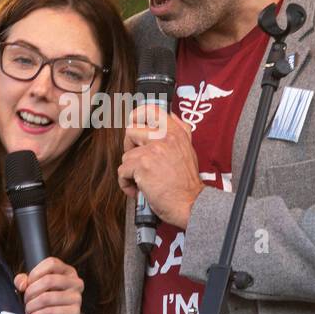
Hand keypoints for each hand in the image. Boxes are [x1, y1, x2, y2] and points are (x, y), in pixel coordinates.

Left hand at [13, 257, 83, 313]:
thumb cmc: (48, 300)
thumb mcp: (36, 285)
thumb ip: (24, 280)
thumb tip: (21, 284)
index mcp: (67, 271)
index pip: (51, 263)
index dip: (35, 273)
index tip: (27, 284)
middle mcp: (75, 282)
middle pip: (49, 280)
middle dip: (31, 292)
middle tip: (26, 300)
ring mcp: (77, 297)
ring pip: (48, 297)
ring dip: (32, 305)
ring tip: (29, 309)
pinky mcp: (74, 313)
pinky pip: (51, 311)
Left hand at [117, 105, 203, 228]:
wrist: (191, 203)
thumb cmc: (188, 183)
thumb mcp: (189, 150)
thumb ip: (180, 131)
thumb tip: (172, 116)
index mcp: (175, 133)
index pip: (152, 110)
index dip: (137, 114)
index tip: (133, 121)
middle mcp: (164, 138)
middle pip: (131, 131)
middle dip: (128, 147)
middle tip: (135, 161)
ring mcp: (152, 151)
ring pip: (125, 156)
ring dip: (130, 171)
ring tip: (141, 181)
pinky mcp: (142, 166)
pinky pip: (122, 172)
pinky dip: (126, 183)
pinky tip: (138, 190)